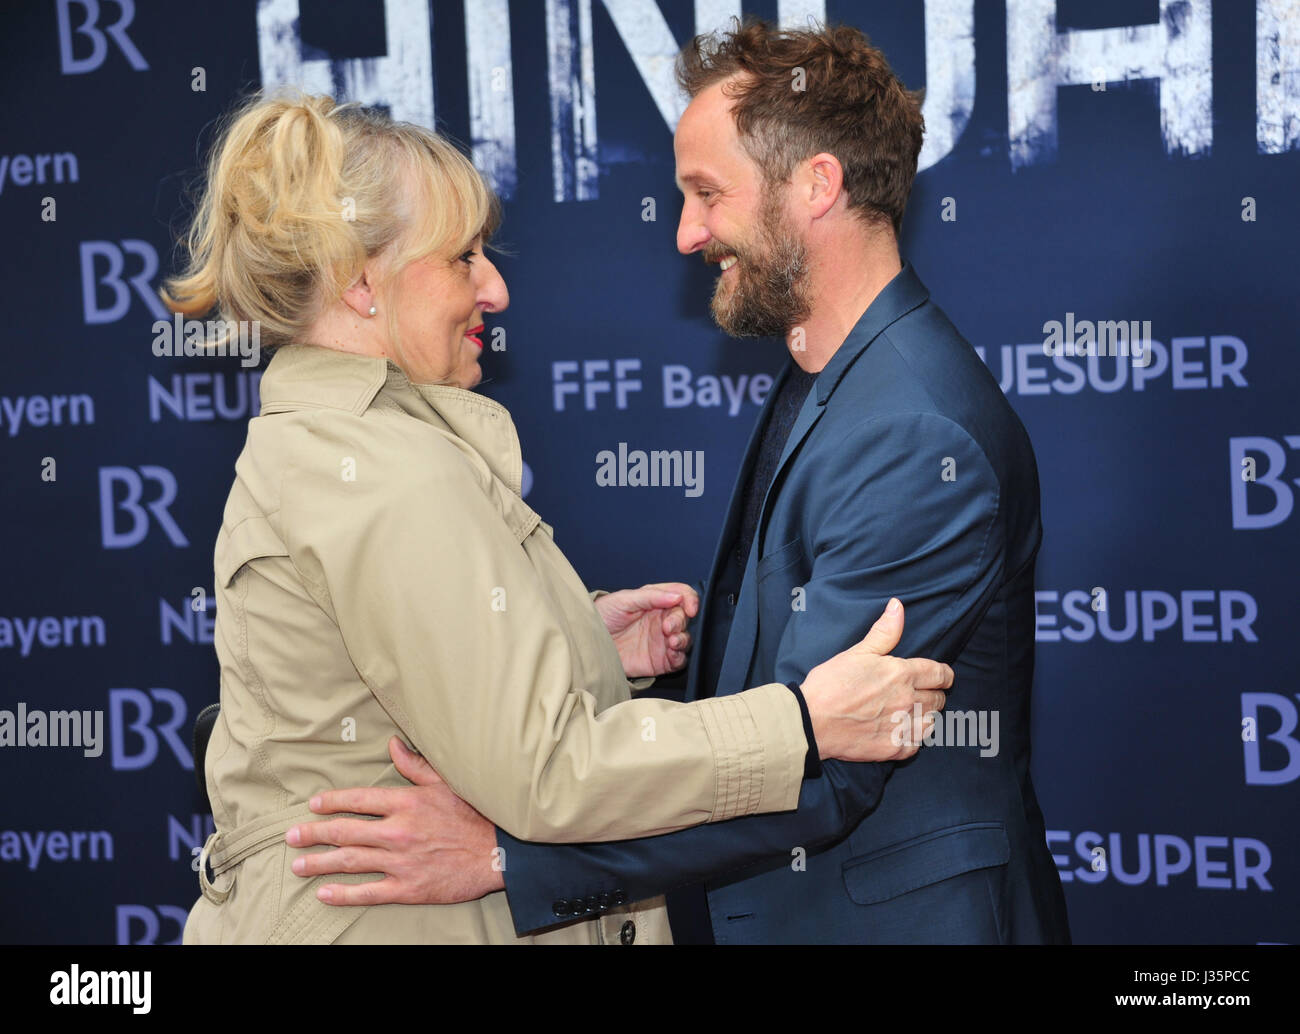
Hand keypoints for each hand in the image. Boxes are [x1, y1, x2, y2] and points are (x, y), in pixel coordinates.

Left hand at [285, 737, 502, 905]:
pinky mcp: (408, 888)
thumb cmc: (474, 815)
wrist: (498, 853)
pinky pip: (368, 892)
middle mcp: (397, 831)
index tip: (313, 805)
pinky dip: (343, 894)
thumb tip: (393, 744)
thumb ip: (415, 765)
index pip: (358, 799)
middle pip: (344, 831)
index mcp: (406, 802)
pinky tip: (324, 894)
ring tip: (298, 865)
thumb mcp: (446, 783)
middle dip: (313, 834)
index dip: (331, 802)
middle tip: (290, 836)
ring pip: (350, 861)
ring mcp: (400, 862)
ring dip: (319, 864)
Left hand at [595, 582, 699, 677]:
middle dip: (680, 621)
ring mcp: (662, 641)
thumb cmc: (603, 616)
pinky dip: (680, 657)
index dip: (690, 600)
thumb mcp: (624, 600)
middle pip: (684, 618)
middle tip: (666, 626)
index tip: (689, 608)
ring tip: (671, 641)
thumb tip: (676, 596)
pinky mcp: (661, 661)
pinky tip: (672, 653)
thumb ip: (651, 596)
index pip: (682, 595)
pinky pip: (680, 660)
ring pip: (685, 639)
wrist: (589, 643)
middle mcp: (662, 620)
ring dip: (683, 639)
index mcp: (656, 601)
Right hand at [800, 599, 953, 762]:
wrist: (811, 721)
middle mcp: (908, 700)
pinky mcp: (894, 749)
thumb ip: (884, 631)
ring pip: (931, 722)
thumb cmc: (831, 683)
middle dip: (933, 694)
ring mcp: (902, 727)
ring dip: (925, 716)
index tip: (941, 677)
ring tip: (911, 713)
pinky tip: (902, 732)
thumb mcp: (857, 652)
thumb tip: (898, 606)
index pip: (940, 674)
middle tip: (920, 693)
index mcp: (901, 674)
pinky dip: (913, 739)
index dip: (944, 675)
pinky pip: (917, 745)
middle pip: (938, 699)